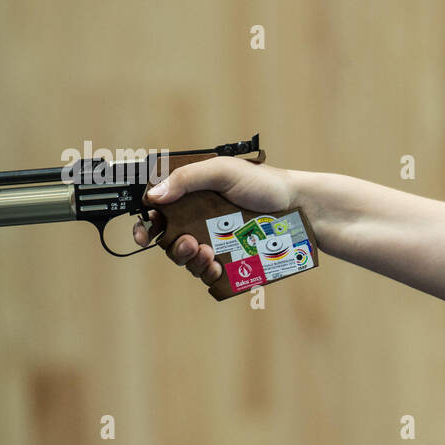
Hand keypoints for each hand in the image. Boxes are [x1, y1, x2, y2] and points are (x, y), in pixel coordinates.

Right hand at [133, 156, 295, 286]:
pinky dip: (207, 273)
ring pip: (187, 259)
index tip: (144, 235)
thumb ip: (187, 179)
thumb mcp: (222, 171)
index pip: (157, 211)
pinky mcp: (230, 259)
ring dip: (189, 260)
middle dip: (172, 246)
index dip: (145, 224)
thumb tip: (154, 195)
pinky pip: (209, 273)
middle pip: (168, 240)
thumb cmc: (264, 184)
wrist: (299, 207)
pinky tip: (216, 267)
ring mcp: (214, 241)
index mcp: (191, 195)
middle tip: (189, 243)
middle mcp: (198, 219)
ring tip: (206, 253)